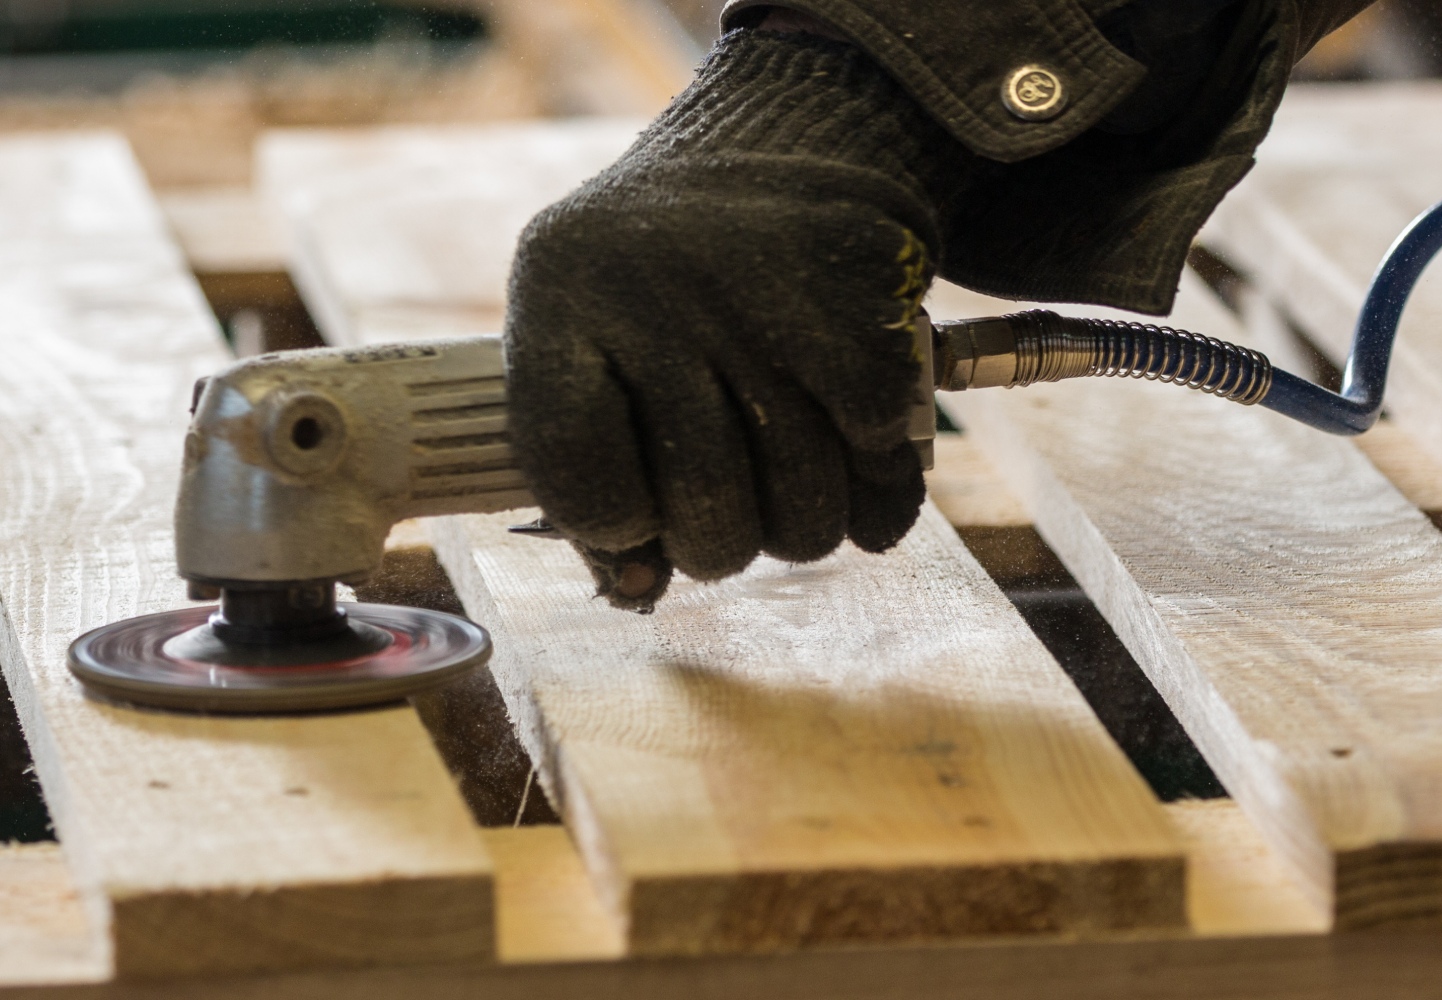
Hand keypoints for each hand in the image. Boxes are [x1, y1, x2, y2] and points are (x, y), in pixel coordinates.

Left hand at [503, 26, 975, 609]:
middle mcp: (659, 286)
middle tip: (727, 508)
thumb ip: (594, 468)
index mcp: (562, 291)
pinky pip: (879, 461)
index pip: (579, 478)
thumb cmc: (667, 281)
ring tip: (791, 480)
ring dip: (805, 526)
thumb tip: (638, 593)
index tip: (634, 505)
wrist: (792, 140)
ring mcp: (769, 295)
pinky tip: (857, 450)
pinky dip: (879, 483)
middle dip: (721, 542)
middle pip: (705, 514)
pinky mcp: (868, 305)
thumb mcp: (592, 339)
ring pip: (802, 510)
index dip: (614, 523)